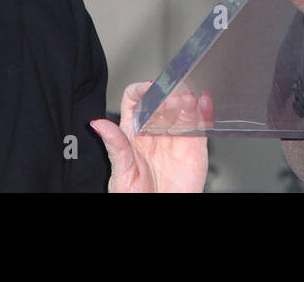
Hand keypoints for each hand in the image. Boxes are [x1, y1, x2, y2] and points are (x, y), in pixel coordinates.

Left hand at [91, 82, 210, 192]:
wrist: (161, 215)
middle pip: (162, 102)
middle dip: (167, 95)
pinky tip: (203, 102)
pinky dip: (205, 111)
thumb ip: (116, 147)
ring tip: (187, 100)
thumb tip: (98, 124)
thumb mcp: (122, 174)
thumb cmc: (135, 197)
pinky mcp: (195, 146)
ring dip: (186, 101)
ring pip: (182, 110)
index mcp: (134, 133)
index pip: (135, 101)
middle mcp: (156, 131)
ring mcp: (176, 137)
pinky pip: (200, 125)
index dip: (141, 90)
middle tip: (172, 96)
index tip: (149, 89)